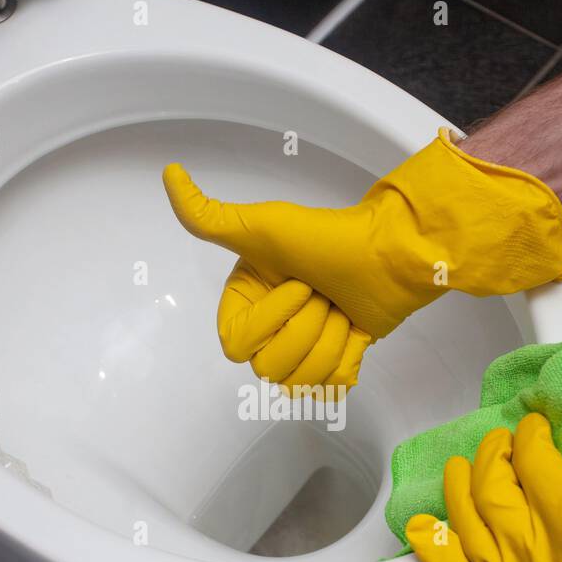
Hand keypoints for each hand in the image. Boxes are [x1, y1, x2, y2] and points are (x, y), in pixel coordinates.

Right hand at [162, 129, 561, 391]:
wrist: (393, 254)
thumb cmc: (330, 237)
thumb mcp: (263, 226)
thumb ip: (208, 216)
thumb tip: (168, 173)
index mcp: (244, 301)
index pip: (236, 346)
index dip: (270, 321)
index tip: (299, 284)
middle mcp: (268, 328)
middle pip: (269, 368)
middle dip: (307, 330)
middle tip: (327, 296)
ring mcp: (302, 348)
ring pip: (300, 382)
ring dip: (330, 342)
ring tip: (343, 309)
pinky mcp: (334, 362)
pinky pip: (327, 388)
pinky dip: (348, 358)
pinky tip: (356, 330)